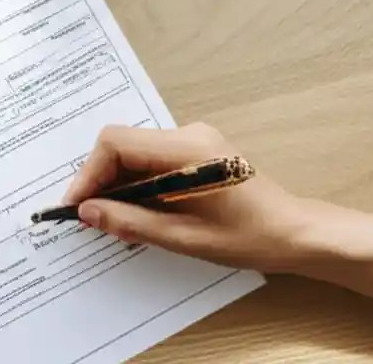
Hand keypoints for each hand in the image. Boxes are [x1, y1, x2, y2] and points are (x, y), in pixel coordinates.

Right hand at [64, 122, 316, 272]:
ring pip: (134, 151)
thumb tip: (88, 211)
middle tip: (89, 216)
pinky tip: (136, 210)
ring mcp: (193, 139)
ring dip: (116, 182)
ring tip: (111, 219)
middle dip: (99, 179)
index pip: (117, 143)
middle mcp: (187, 134)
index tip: (76, 205)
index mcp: (186, 149)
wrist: (296, 233)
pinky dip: (135, 182)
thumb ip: (132, 221)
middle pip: (122, 143)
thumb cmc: (248, 238)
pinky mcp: (196, 151)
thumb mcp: (184, 237)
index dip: (89, 173)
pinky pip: (151, 159)